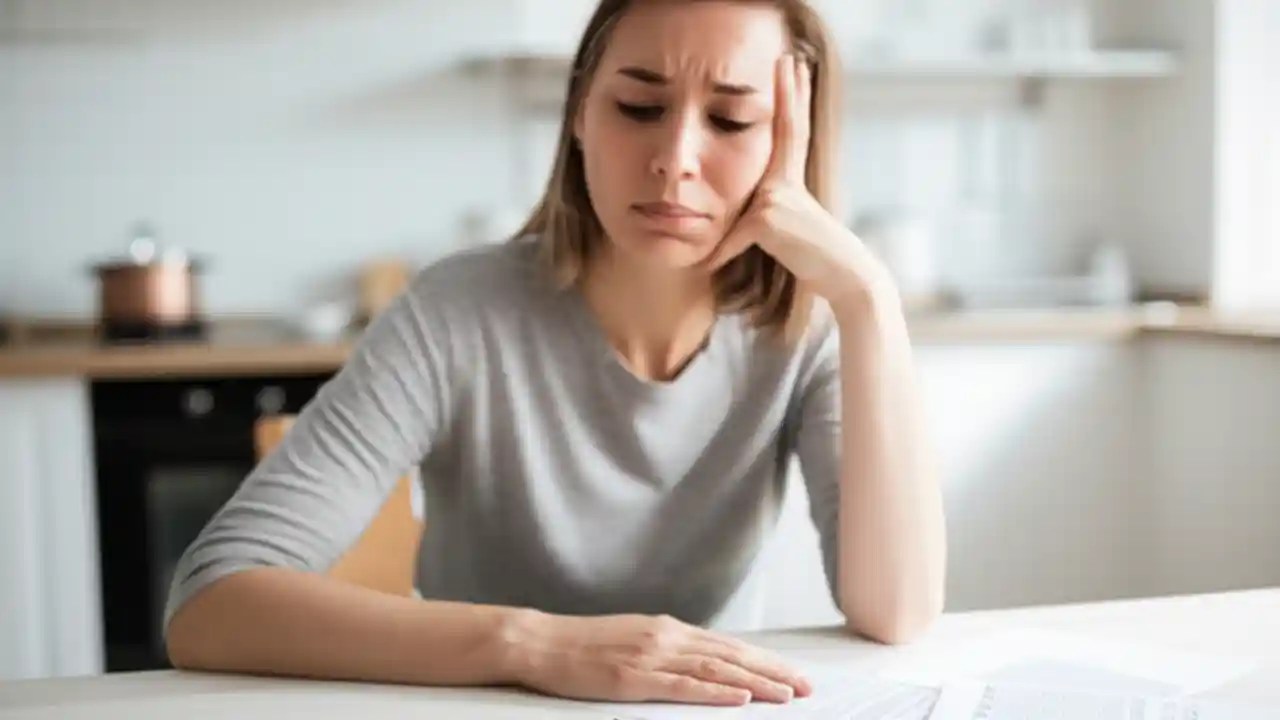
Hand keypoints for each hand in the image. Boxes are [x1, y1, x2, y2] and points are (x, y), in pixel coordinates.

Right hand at [512, 612, 812, 705]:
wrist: (540, 641)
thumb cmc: (582, 646)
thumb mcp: (632, 638)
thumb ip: (667, 648)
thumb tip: (701, 661)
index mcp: (667, 629)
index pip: (727, 647)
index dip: (764, 661)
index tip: (793, 674)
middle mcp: (666, 637)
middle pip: (731, 656)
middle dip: (772, 672)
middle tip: (806, 687)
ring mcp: (650, 657)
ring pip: (715, 670)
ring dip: (755, 683)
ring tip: (786, 695)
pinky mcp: (633, 679)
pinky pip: (682, 687)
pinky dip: (715, 692)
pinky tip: (739, 699)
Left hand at [703, 54, 892, 312]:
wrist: (841, 275)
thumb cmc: (812, 257)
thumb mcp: (780, 230)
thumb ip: (762, 212)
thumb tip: (740, 213)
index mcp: (791, 180)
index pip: (793, 132)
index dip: (795, 100)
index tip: (795, 69)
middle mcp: (787, 182)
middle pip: (790, 129)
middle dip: (789, 93)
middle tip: (789, 58)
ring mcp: (777, 197)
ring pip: (746, 195)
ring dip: (734, 207)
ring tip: (750, 149)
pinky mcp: (765, 218)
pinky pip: (733, 236)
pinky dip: (719, 255)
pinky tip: (706, 265)